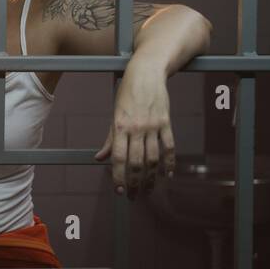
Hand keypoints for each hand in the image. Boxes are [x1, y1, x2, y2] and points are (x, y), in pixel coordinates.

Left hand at [93, 66, 175, 197]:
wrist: (146, 73)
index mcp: (120, 127)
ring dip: (151, 178)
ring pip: (153, 158)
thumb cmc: (127, 93)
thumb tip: (99, 158)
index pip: (118, 158)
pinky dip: (170, 162)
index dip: (119, 176)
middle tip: (133, 196)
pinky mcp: (166, 122)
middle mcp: (137, 128)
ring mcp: (153, 126)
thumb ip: (109, 139)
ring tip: (148, 190)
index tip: (119, 190)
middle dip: (135, 183)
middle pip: (137, 163)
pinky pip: (169, 147)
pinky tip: (168, 175)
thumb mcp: (114, 115)